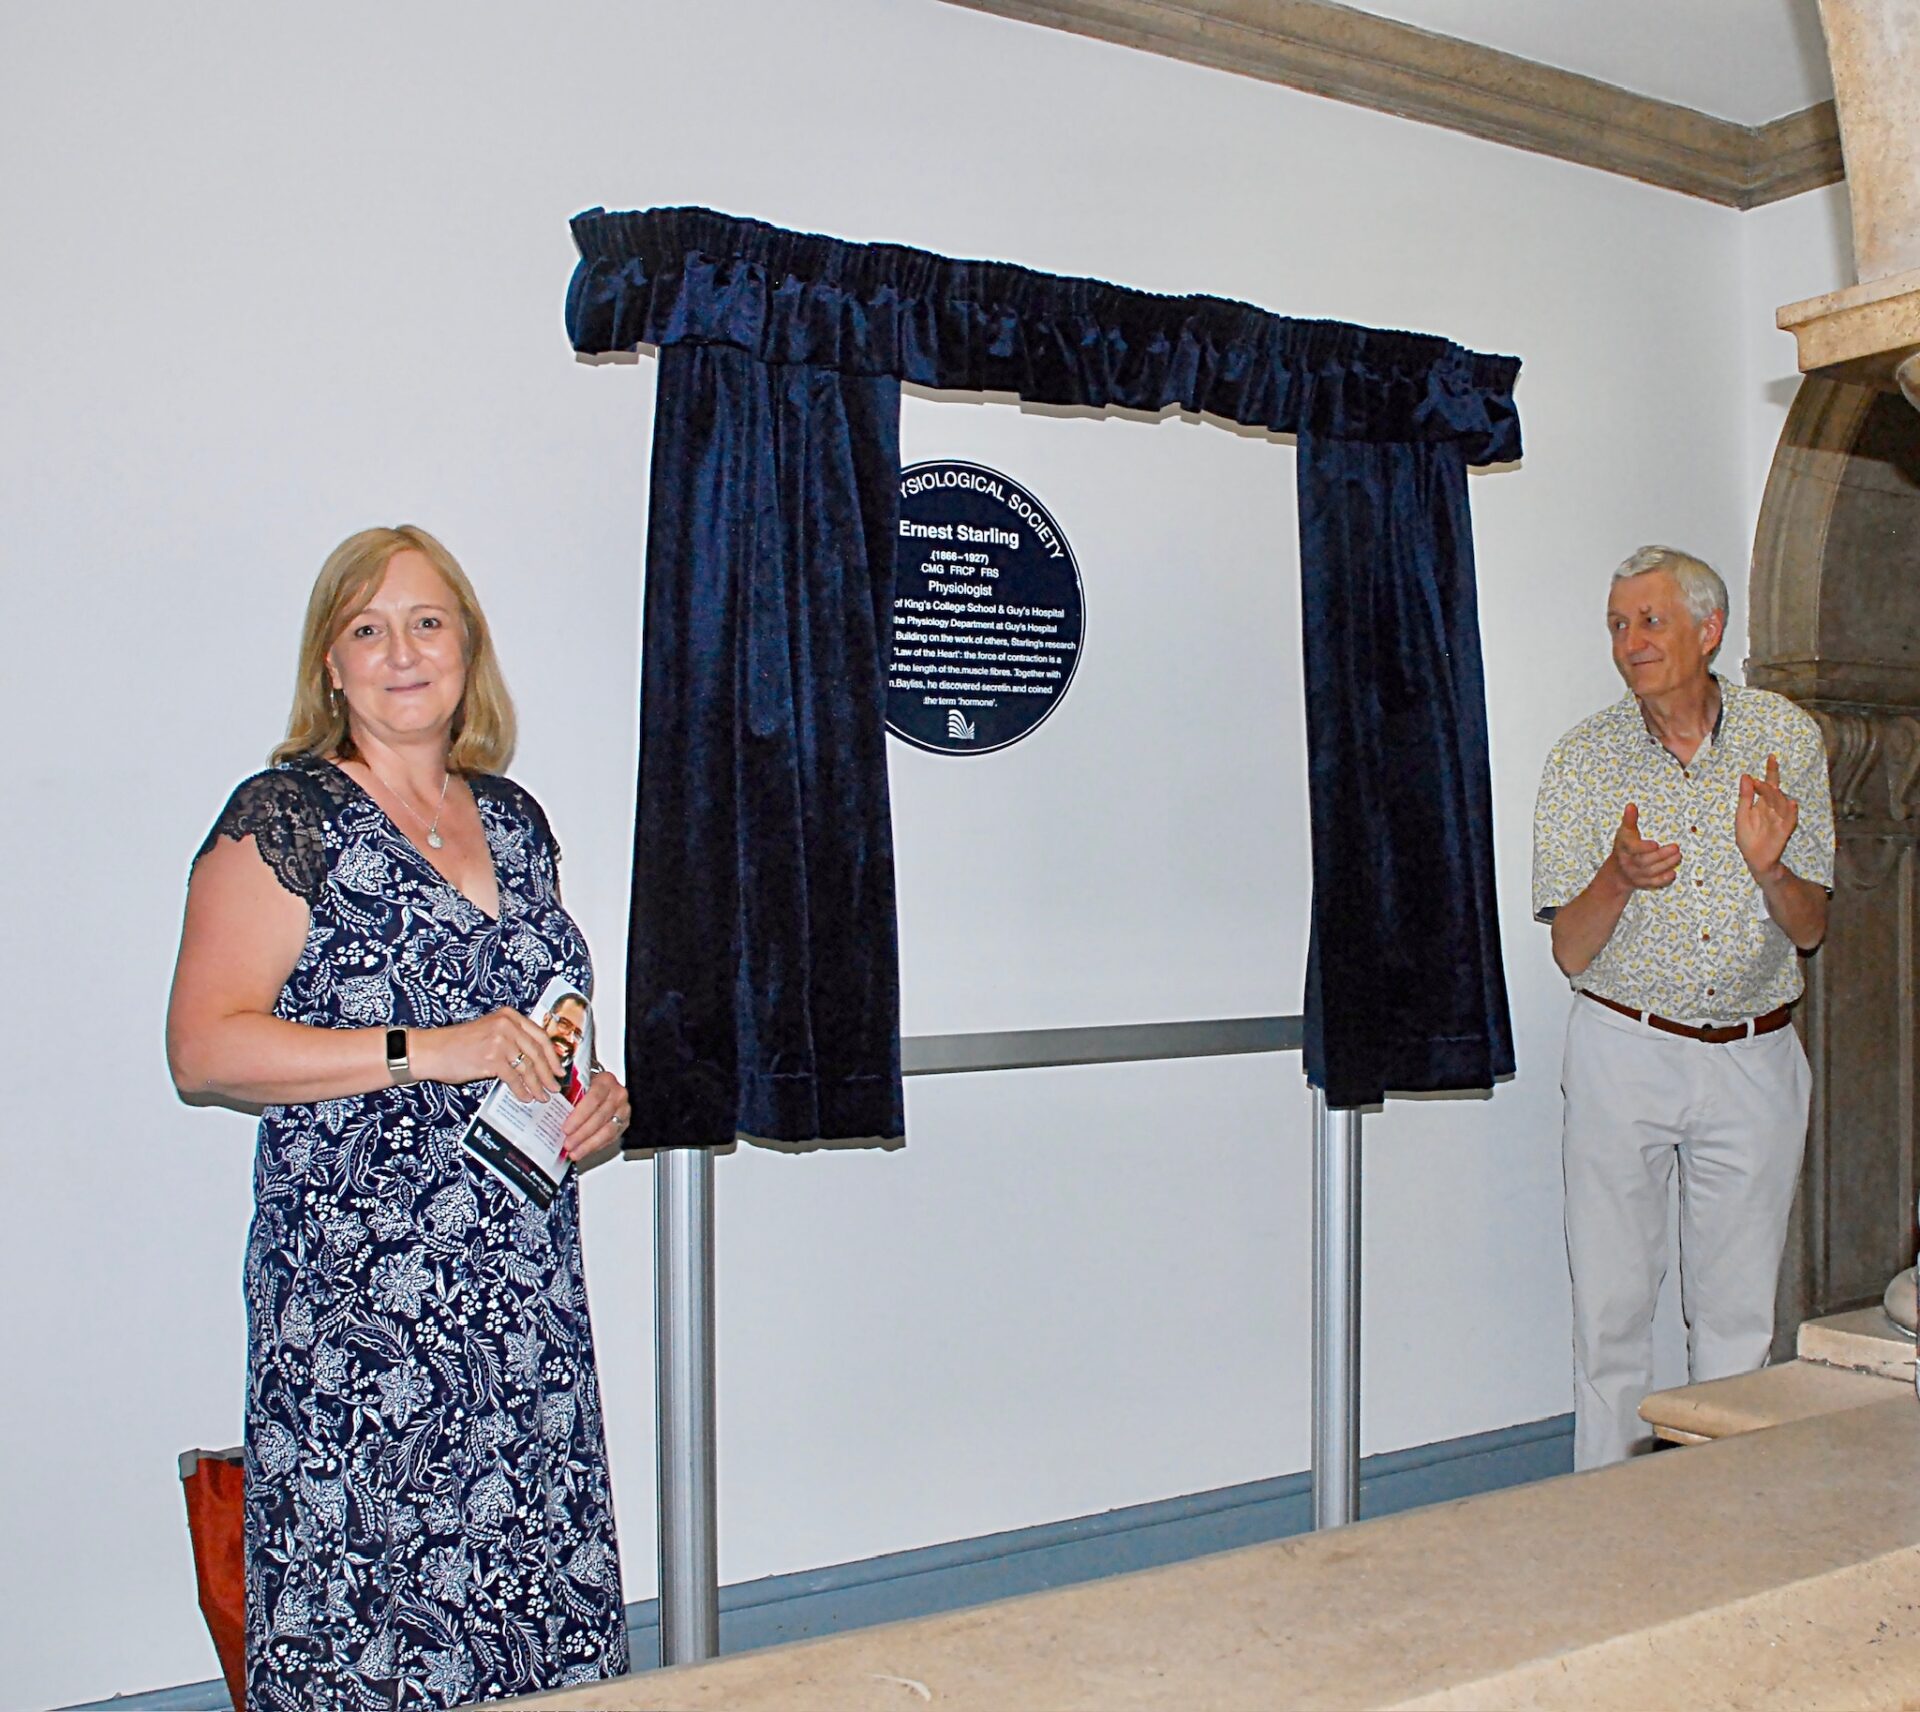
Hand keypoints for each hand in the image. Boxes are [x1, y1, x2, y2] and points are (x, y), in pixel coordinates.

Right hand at [411, 1009, 563, 1103]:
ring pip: (528, 1067)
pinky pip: (514, 1077)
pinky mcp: (492, 1058)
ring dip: (537, 1085)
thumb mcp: (490, 1032)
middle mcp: (507, 1025)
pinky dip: (522, 1090)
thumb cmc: (459, 1044)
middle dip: (549, 1073)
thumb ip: (512, 1039)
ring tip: (542, 1096)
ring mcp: (500, 1041)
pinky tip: (525, 1097)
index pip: (540, 1036)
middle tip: (555, 1087)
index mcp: (509, 1016)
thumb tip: (536, 1060)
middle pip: (537, 1052)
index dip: (553, 1055)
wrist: (432, 1050)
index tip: (560, 1069)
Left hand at [561, 1068, 631, 1167]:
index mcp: (605, 1081)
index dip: (579, 1116)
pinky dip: (596, 1147)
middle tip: (567, 1144)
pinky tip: (584, 1151)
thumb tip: (547, 1107)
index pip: (593, 1099)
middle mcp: (618, 1094)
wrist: (603, 1089)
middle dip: (582, 1134)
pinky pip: (611, 1138)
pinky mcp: (624, 1123)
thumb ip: (567, 1093)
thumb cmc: (587, 1086)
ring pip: (607, 1130)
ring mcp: (623, 1110)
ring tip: (574, 1152)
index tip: (566, 1128)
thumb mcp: (577, 1083)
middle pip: (600, 1117)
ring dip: (589, 1144)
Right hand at [1610, 802, 1680, 890]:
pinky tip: (1673, 872)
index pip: (1632, 849)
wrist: (1617, 872)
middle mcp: (1628, 863)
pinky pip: (1653, 884)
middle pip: (1644, 862)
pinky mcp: (1643, 884)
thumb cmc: (1624, 848)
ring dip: (1666, 865)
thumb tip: (1631, 805)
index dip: (1643, 848)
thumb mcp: (1624, 833)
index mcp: (1623, 848)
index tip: (1656, 844)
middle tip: (1676, 848)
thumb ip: (1629, 820)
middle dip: (1661, 856)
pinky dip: (1663, 880)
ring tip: (1678, 856)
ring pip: (1651, 872)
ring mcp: (1635, 875)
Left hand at [1737, 754, 1799, 879]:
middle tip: (1763, 775)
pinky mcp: (1785, 830)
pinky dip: (1791, 812)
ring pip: (1782, 803)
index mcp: (1763, 803)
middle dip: (1770, 782)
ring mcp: (1781, 819)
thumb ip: (1745, 797)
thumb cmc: (1748, 837)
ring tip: (1770, 786)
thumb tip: (1745, 776)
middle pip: (1775, 792)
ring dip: (1777, 795)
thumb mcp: (1742, 814)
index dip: (1771, 771)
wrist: (1755, 858)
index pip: (1769, 784)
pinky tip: (1791, 803)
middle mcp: (1774, 809)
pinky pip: (1790, 820)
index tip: (1771, 757)